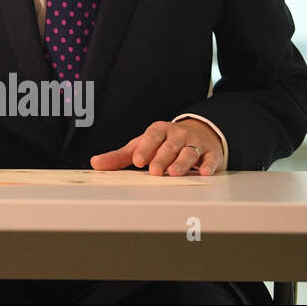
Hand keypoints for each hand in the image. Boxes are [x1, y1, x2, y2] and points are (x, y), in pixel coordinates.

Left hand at [91, 119, 222, 175]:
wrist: (199, 133)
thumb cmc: (164, 143)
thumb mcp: (141, 146)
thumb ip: (119, 157)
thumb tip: (95, 164)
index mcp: (159, 131)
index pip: (151, 137)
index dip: (145, 148)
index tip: (137, 161)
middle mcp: (178, 135)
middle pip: (169, 146)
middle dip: (162, 158)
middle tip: (155, 171)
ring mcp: (195, 144)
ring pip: (189, 152)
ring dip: (182, 163)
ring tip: (174, 174)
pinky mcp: (211, 153)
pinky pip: (210, 159)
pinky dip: (208, 165)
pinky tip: (204, 172)